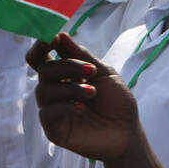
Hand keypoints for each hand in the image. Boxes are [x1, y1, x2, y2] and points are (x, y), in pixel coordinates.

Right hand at [29, 33, 141, 161]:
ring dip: (70, 88)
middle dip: (67, 66)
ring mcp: (52, 109)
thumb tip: (60, 35)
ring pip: (43, 90)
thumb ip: (82, 55)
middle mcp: (54, 89)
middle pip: (43, 69)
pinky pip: (47, 113)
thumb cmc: (116, 101)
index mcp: (63, 74)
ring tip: (93, 93)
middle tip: (91, 70)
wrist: (127, 132)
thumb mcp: (104, 72)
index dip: (42, 44)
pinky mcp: (53, 129)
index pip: (41, 56)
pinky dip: (64, 106)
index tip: (54, 37)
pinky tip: (81, 108)